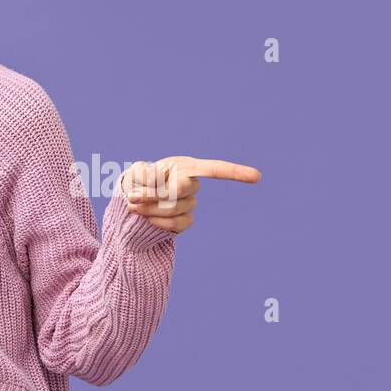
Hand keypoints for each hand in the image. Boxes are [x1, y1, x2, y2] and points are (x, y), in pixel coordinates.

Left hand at [122, 156, 261, 234]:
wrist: (135, 200)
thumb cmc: (138, 181)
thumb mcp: (137, 173)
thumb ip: (143, 177)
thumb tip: (154, 187)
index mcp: (186, 167)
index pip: (214, 169)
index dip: (235, 172)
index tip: (257, 177)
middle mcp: (192, 185)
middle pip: (180, 191)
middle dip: (153, 194)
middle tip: (132, 196)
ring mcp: (190, 204)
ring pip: (173, 208)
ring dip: (149, 208)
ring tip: (133, 203)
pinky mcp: (186, 221)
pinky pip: (176, 224)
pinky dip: (157, 222)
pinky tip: (146, 217)